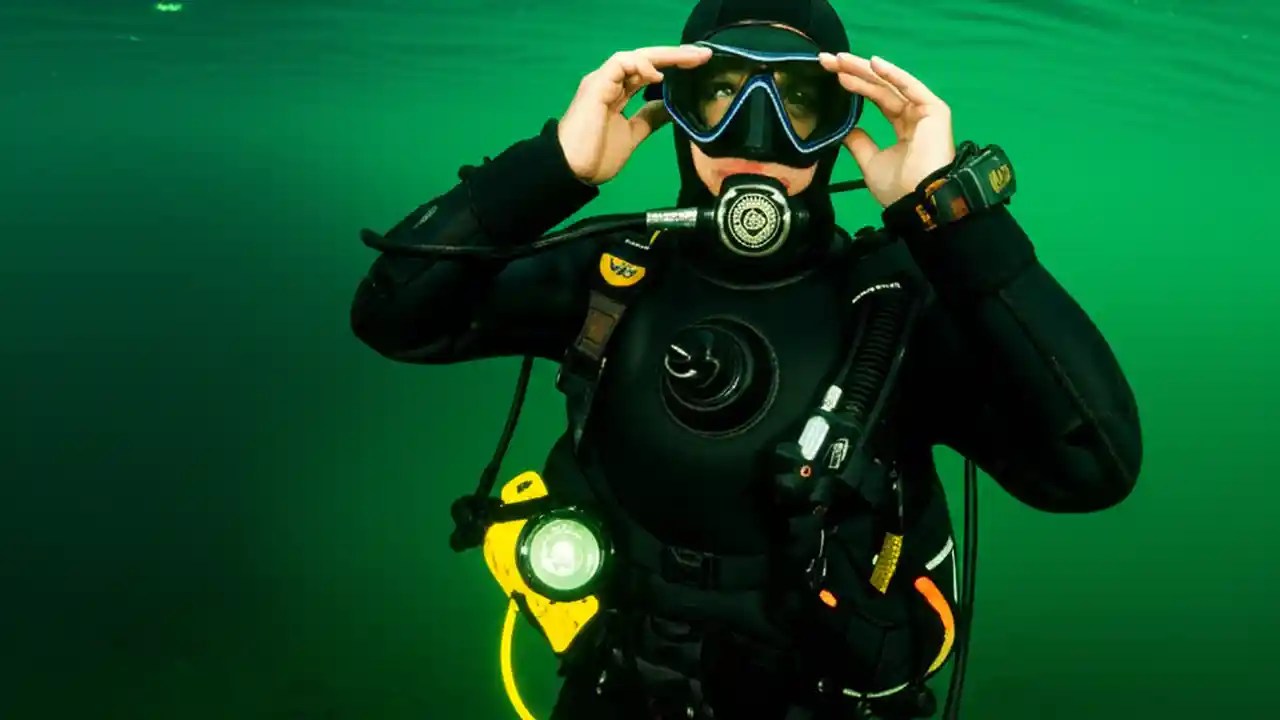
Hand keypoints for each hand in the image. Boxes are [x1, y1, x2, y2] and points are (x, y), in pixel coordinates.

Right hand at [558, 45, 711, 185]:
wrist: (572, 170)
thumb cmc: (596, 156)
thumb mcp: (633, 134)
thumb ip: (649, 118)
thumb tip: (671, 107)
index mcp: (618, 93)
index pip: (649, 72)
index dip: (673, 66)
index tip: (700, 67)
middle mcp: (611, 82)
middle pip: (646, 60)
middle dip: (676, 56)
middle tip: (704, 56)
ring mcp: (603, 81)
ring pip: (635, 56)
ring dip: (664, 56)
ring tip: (688, 60)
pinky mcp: (596, 85)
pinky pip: (619, 63)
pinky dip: (640, 65)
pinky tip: (658, 75)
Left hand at [818, 53, 955, 206]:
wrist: (918, 201)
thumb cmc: (898, 188)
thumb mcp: (870, 163)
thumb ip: (859, 143)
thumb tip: (846, 128)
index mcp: (903, 128)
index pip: (876, 99)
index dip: (854, 85)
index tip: (830, 74)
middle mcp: (914, 115)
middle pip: (880, 87)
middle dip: (854, 72)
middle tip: (828, 60)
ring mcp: (925, 111)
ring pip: (890, 84)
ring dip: (865, 70)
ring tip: (839, 60)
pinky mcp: (934, 109)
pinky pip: (909, 87)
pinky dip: (892, 74)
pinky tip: (871, 63)